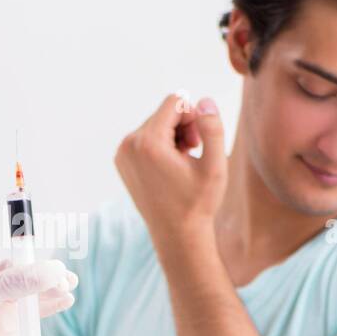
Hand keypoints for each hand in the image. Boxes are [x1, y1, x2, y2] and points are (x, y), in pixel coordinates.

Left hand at [0, 259, 77, 335]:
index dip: (28, 276)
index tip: (54, 273)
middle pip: (9, 278)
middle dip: (37, 275)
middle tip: (65, 279)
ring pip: (19, 293)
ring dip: (43, 289)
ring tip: (70, 287)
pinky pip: (23, 312)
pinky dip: (42, 307)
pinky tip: (63, 303)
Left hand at [114, 93, 226, 248]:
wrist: (177, 235)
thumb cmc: (198, 203)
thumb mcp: (215, 166)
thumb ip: (212, 128)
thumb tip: (204, 100)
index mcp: (148, 143)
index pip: (175, 102)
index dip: (194, 117)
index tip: (198, 143)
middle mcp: (128, 144)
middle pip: (163, 112)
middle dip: (183, 127)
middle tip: (192, 153)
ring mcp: (122, 153)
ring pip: (155, 124)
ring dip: (172, 136)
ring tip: (182, 161)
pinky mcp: (121, 161)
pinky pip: (145, 137)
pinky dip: (160, 145)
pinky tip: (169, 167)